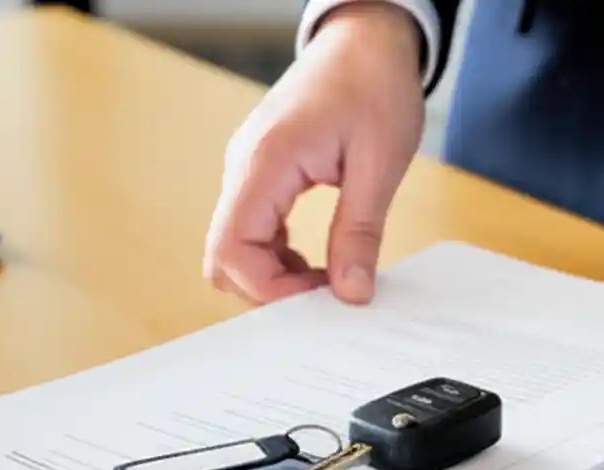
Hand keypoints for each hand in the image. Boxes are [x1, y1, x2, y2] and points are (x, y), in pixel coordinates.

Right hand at [203, 3, 424, 304]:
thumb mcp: (379, 163)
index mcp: (265, 162)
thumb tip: (352, 292)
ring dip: (274, 274)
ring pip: (235, 247)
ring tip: (328, 278)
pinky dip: (278, 255)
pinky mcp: (260, 173)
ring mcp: (248, 170)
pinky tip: (317, 261)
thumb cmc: (374, 84)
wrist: (367, 38)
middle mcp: (244, 167)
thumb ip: (360, 231)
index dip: (271, 289)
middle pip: (224, 257)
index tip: (322, 296)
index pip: (233, 250)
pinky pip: (253, 229)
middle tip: (324, 295)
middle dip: (267, 288)